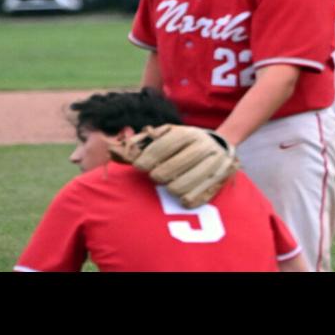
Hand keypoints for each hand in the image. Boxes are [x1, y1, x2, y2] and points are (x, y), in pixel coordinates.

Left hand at [111, 124, 238, 207]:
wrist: (221, 147)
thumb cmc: (183, 144)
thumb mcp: (166, 136)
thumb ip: (140, 143)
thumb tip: (113, 153)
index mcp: (188, 134)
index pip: (161, 148)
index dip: (145, 160)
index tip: (140, 166)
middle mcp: (204, 147)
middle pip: (168, 170)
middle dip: (157, 176)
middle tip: (159, 175)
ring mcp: (215, 165)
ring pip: (179, 187)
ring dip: (170, 188)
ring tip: (171, 184)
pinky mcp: (221, 181)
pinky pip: (195, 199)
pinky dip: (185, 200)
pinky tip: (182, 196)